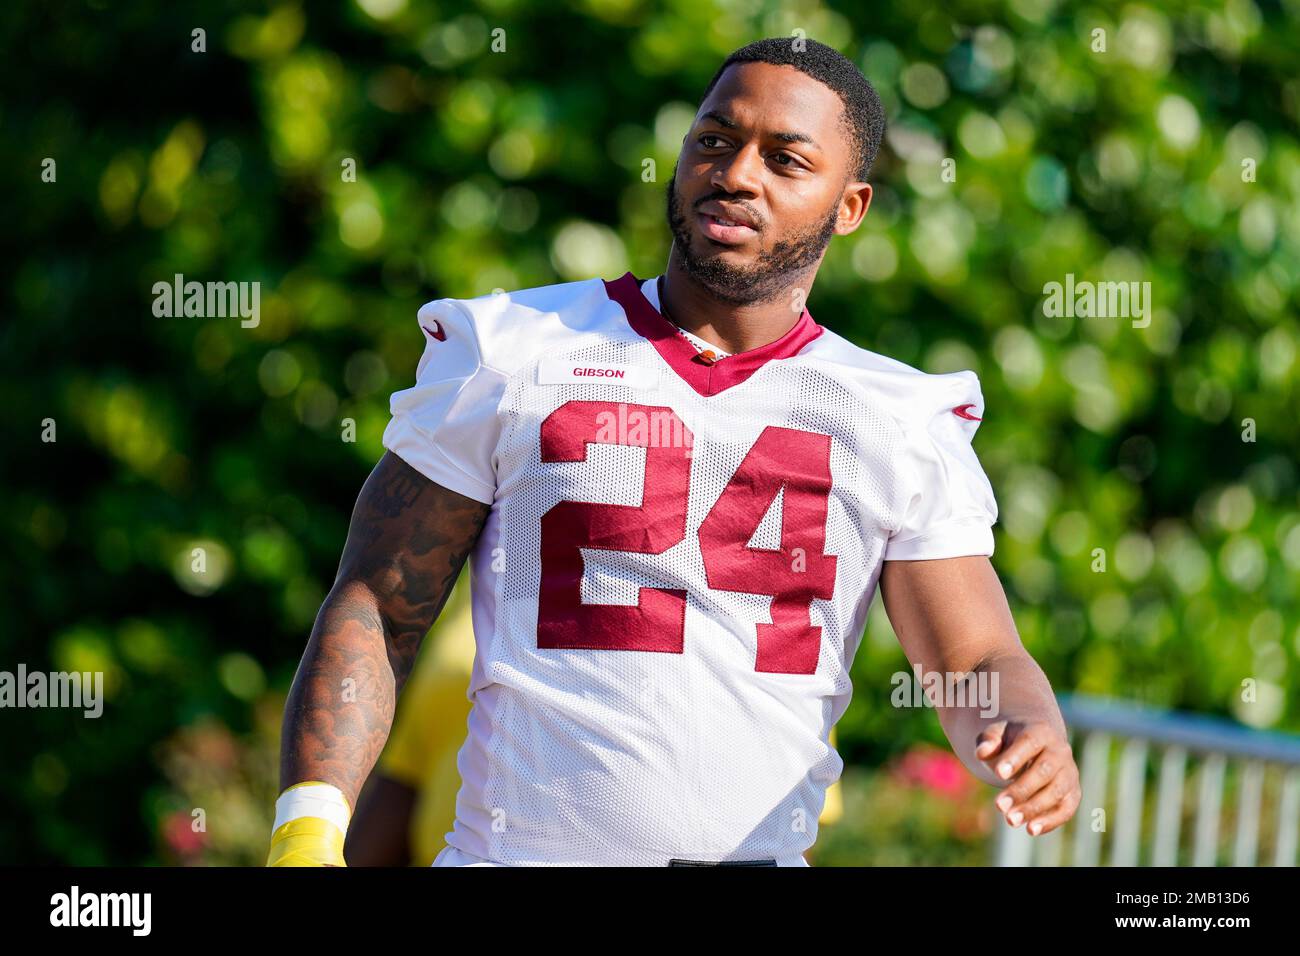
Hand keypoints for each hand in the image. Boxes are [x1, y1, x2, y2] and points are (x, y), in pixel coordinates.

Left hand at [976, 719, 1080, 835]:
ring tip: (1010, 820)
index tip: (998, 774)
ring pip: (1056, 792)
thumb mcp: (997, 734)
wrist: (1037, 743)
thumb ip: (988, 741)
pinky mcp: (1073, 792)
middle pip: (1044, 771)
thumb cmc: (1010, 740)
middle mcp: (1060, 751)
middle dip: (1021, 790)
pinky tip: (1031, 830)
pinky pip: (1066, 808)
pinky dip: (1051, 821)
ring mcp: (1069, 772)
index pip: (1029, 743)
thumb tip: (981, 753)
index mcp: (1040, 731)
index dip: (1015, 758)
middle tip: (999, 806)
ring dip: (1034, 808)